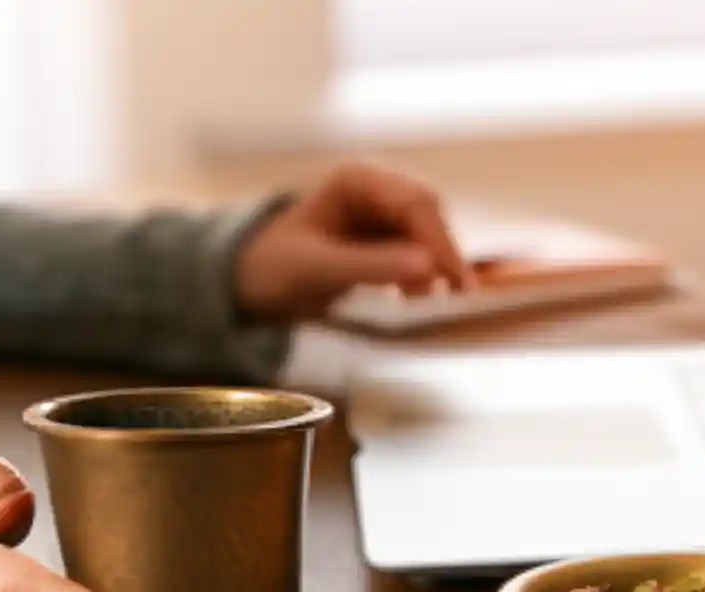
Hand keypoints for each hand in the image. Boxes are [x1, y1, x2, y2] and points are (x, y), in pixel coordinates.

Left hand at [233, 161, 474, 321]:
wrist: (249, 283)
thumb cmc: (274, 268)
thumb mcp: (319, 269)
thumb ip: (371, 266)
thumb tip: (428, 267)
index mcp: (357, 180)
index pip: (415, 203)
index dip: (439, 239)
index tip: (453, 278)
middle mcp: (376, 188)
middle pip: (429, 215)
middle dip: (441, 251)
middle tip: (454, 293)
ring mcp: (382, 212)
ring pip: (429, 233)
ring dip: (435, 263)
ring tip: (425, 298)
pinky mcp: (386, 237)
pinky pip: (419, 249)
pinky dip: (424, 272)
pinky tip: (414, 294)